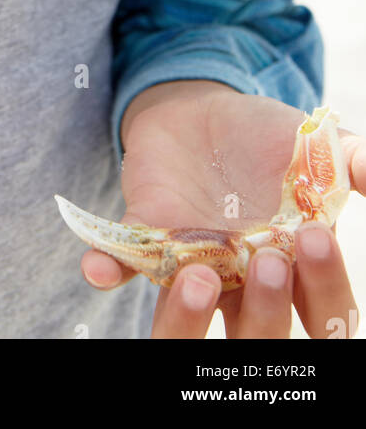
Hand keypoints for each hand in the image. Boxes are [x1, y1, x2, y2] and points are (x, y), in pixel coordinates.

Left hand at [82, 81, 363, 337]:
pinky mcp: (145, 239)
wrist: (202, 108)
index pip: (323, 314)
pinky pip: (122, 266)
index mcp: (295, 269)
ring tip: (196, 274)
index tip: (315, 239)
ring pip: (185, 321)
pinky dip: (108, 267)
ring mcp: (191, 266)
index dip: (324, 293)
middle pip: (257, 332)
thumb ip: (353, 161)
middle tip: (265, 258)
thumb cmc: (266, 139)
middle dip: (265, 308)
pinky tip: (100, 266)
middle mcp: (243, 282)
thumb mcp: (317, 145)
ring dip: (186, 311)